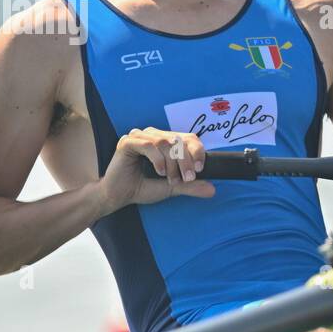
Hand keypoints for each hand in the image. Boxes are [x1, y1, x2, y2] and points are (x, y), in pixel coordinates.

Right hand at [99, 128, 215, 213]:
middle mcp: (155, 135)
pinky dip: (158, 159)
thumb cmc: (144, 187)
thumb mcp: (173, 187)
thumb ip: (191, 186)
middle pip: (179, 140)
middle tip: (187, 179)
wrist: (120, 196)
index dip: (198, 152)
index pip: (190, 139)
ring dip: (172, 163)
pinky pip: (149, 144)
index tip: (199, 170)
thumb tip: (213, 190)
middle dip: (186, 161)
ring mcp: (141, 136)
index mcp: (167, 141)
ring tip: (170, 178)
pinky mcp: (128, 141)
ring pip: (166, 142)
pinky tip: (159, 172)